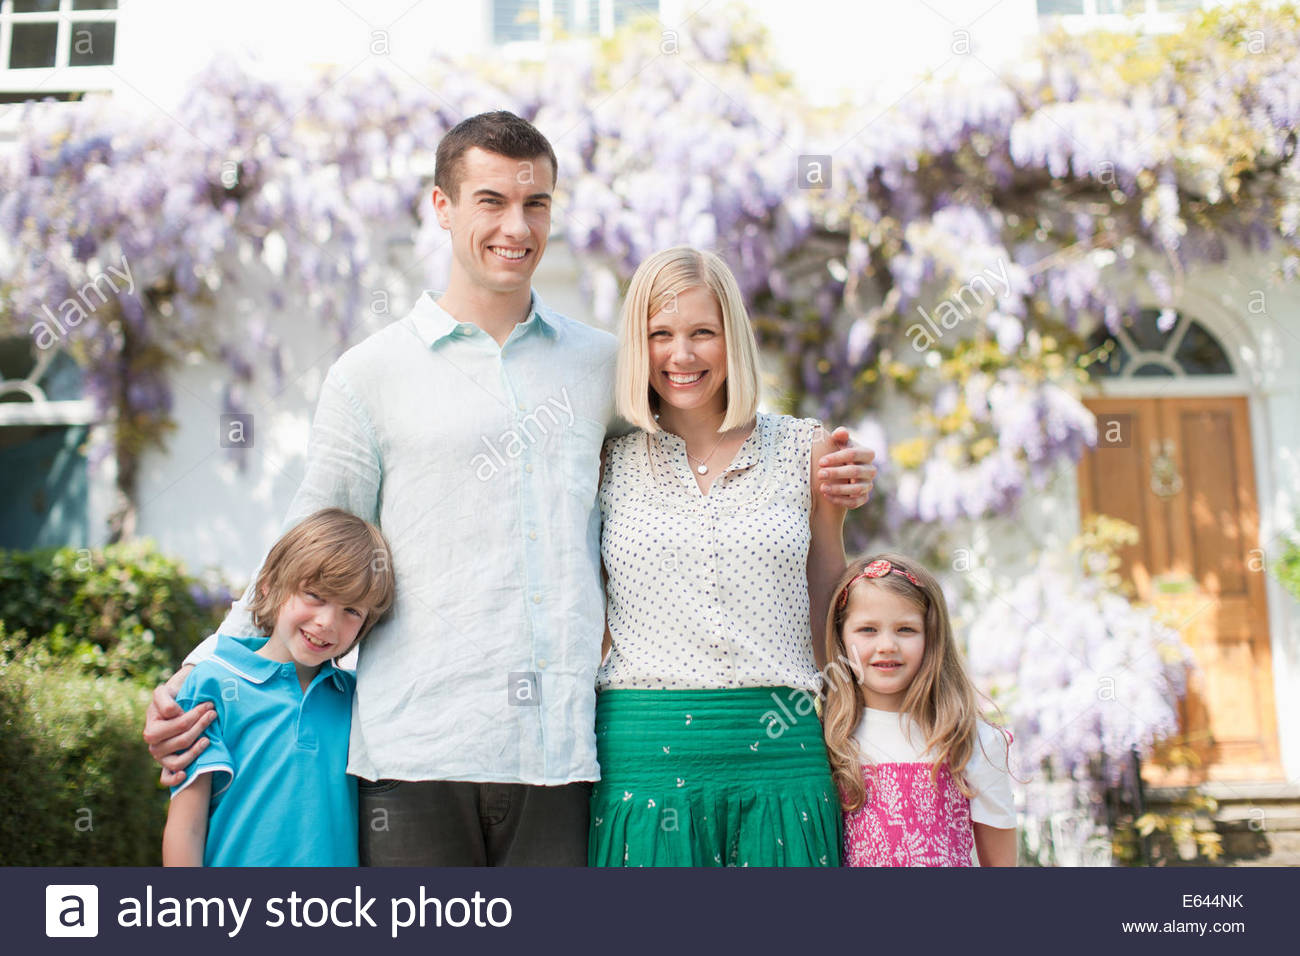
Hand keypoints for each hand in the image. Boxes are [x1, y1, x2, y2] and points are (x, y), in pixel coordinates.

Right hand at [143, 667, 213, 786]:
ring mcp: (160, 757)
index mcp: (152, 728)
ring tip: (208, 739)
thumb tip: (174, 712)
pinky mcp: (166, 767)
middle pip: (183, 741)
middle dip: (201, 727)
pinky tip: (186, 774)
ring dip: (196, 752)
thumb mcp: (165, 692)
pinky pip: (166, 779)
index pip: (180, 724)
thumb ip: (165, 699)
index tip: (210, 705)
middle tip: (213, 714)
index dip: (196, 714)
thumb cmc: (171, 698)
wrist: (173, 706)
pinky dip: (175, 779)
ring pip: (178, 762)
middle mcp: (153, 745)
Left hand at [816, 426, 875, 509]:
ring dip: (838, 489)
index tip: (821, 461)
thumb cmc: (841, 453)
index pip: (853, 454)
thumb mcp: (840, 442)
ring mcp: (868, 485)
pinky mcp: (864, 498)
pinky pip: (854, 502)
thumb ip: (840, 435)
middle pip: (855, 472)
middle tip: (819, 474)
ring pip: (856, 489)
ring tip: (822, 487)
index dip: (837, 458)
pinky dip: (840, 500)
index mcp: (867, 454)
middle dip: (836, 473)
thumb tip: (841, 432)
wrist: (844, 470)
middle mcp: (871, 470)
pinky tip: (826, 496)